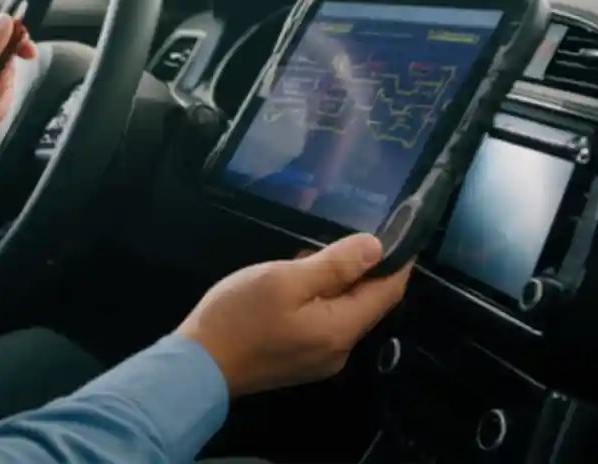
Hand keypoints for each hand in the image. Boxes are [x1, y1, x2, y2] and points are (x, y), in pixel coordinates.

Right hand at [176, 234, 410, 397]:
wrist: (197, 367)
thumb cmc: (239, 317)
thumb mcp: (284, 279)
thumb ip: (334, 264)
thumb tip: (376, 247)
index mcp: (341, 329)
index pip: (388, 292)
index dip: (398, 261)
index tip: (399, 231)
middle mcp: (340, 350)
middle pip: (367, 303)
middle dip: (359, 269)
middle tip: (336, 236)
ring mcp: (319, 359)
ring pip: (343, 312)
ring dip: (334, 283)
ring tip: (305, 256)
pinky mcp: (300, 362)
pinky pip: (323, 324)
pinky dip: (318, 300)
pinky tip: (292, 284)